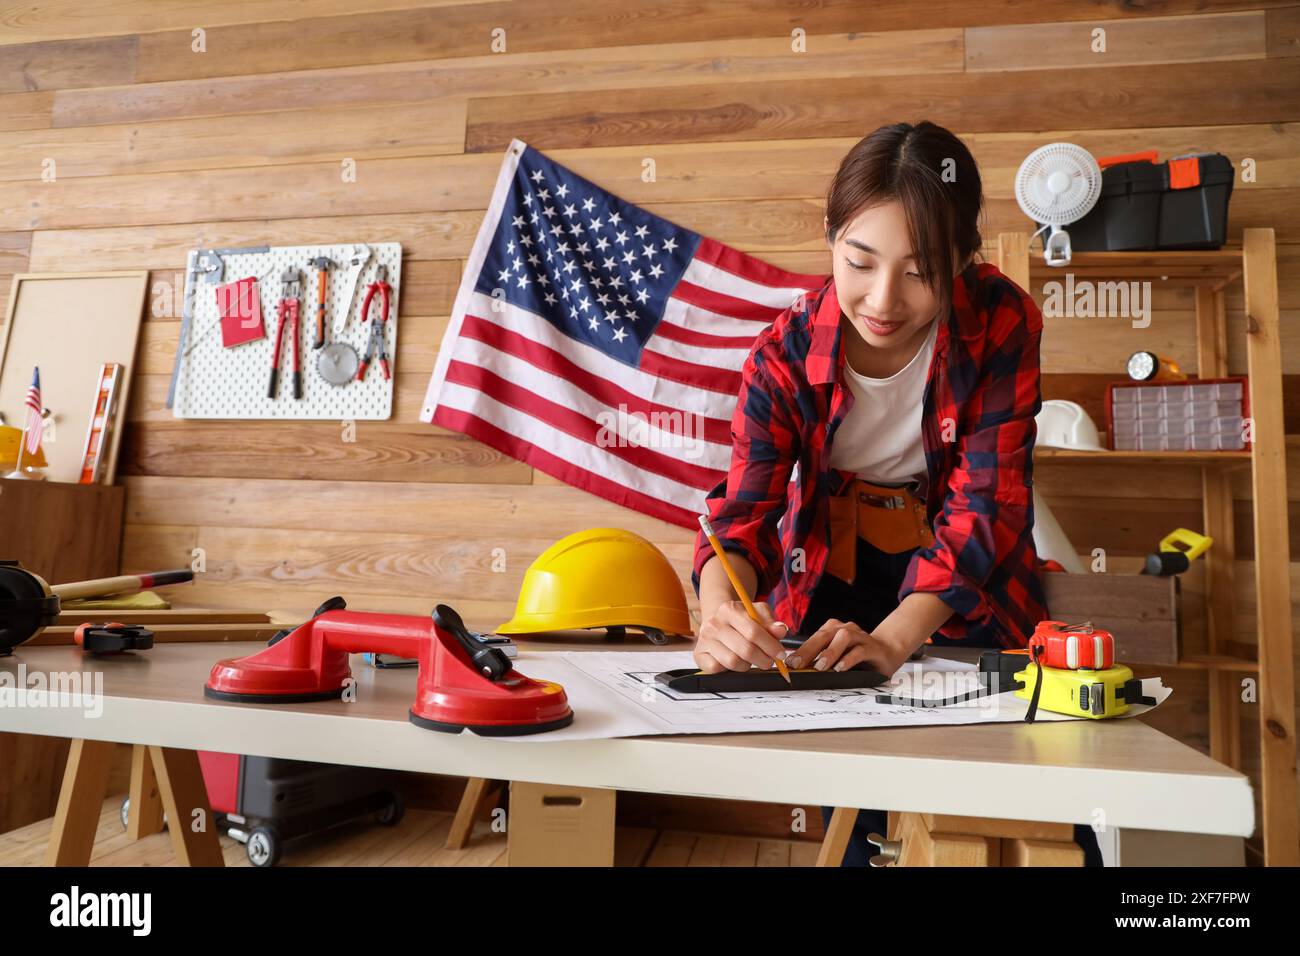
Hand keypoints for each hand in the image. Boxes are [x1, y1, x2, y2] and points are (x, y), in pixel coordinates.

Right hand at [694, 600, 789, 673]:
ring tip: (751, 659)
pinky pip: (718, 669)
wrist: (718, 623)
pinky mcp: (699, 655)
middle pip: (745, 649)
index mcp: (729, 609)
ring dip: (748, 665)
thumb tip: (781, 630)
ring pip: (733, 662)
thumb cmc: (741, 620)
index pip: (753, 631)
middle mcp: (714, 623)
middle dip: (763, 659)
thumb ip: (771, 622)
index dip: (771, 646)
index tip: (781, 654)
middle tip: (769, 661)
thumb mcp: (757, 614)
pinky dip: (731, 669)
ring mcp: (704, 640)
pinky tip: (736, 662)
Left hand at [787, 617, 910, 677]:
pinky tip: (841, 668)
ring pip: (843, 638)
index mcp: (832, 630)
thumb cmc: (857, 656)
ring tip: (820, 667)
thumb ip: (820, 661)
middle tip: (797, 665)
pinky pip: (859, 650)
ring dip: (830, 652)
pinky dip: (849, 659)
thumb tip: (797, 672)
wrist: (886, 652)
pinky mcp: (872, 647)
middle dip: (808, 650)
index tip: (787, 664)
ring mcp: (859, 636)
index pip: (812, 638)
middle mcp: (844, 629)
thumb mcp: (836, 658)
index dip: (799, 650)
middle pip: (824, 635)